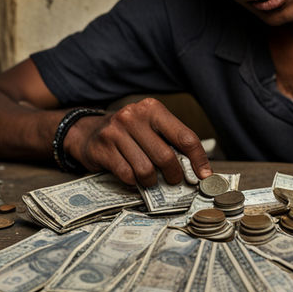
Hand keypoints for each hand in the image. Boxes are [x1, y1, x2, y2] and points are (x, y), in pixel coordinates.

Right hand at [64, 97, 211, 187]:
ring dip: (152, 181)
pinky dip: (133, 182)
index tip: (204, 176)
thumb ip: (172, 142)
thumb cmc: (129, 133)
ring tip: (150, 179)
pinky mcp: (102, 148)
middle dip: (174, 175)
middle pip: (166, 156)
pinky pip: (127, 175)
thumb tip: (199, 170)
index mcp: (152, 108)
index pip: (185, 137)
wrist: (88, 132)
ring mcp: (116, 132)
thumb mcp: (150, 128)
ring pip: (146, 169)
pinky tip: (133, 177)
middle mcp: (133, 116)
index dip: (198, 160)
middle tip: (174, 180)